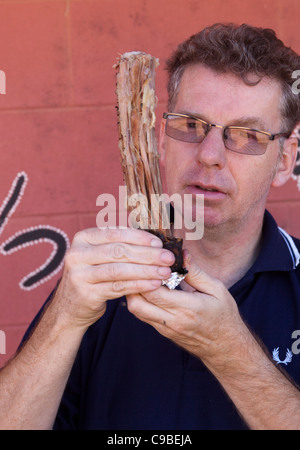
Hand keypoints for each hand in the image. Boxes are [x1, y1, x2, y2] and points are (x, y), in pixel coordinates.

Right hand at [51, 227, 174, 329]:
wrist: (70, 306)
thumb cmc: (93, 276)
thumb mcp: (98, 255)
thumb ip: (119, 244)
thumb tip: (154, 240)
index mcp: (82, 238)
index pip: (115, 233)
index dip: (139, 237)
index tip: (159, 243)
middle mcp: (77, 254)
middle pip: (118, 251)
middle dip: (147, 254)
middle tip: (168, 258)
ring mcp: (79, 275)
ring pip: (119, 270)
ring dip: (146, 270)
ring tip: (164, 272)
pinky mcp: (86, 294)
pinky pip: (118, 287)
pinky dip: (139, 285)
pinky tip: (154, 284)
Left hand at [126, 252, 245, 366]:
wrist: (226, 348)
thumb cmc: (224, 316)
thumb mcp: (216, 289)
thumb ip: (196, 272)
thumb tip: (182, 253)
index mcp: (187, 308)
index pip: (154, 292)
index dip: (148, 275)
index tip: (153, 262)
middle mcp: (172, 321)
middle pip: (137, 303)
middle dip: (134, 283)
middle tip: (141, 267)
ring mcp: (165, 328)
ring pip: (136, 310)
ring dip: (134, 292)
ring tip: (143, 275)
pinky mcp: (162, 332)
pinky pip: (142, 315)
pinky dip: (140, 300)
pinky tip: (147, 288)